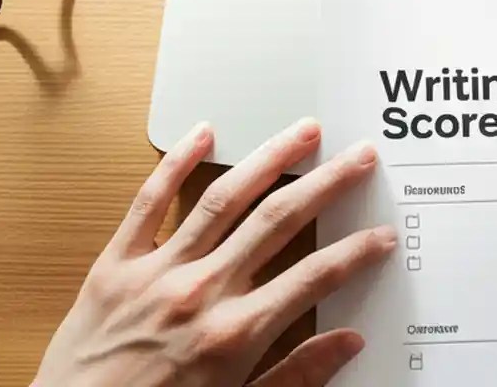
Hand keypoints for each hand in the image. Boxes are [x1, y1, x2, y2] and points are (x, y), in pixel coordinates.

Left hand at [33, 119, 394, 386]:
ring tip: (302, 133)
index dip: (356, 253)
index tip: (381, 234)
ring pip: (225, 200)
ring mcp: (156, 272)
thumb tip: (347, 343)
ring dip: (270, 160)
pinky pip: (148, 203)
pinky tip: (203, 134)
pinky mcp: (115, 265)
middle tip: (359, 156)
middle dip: (327, 184)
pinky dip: (176, 165)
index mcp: (235, 334)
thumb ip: (296, 375)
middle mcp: (200, 293)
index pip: (314, 279)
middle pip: (278, 223)